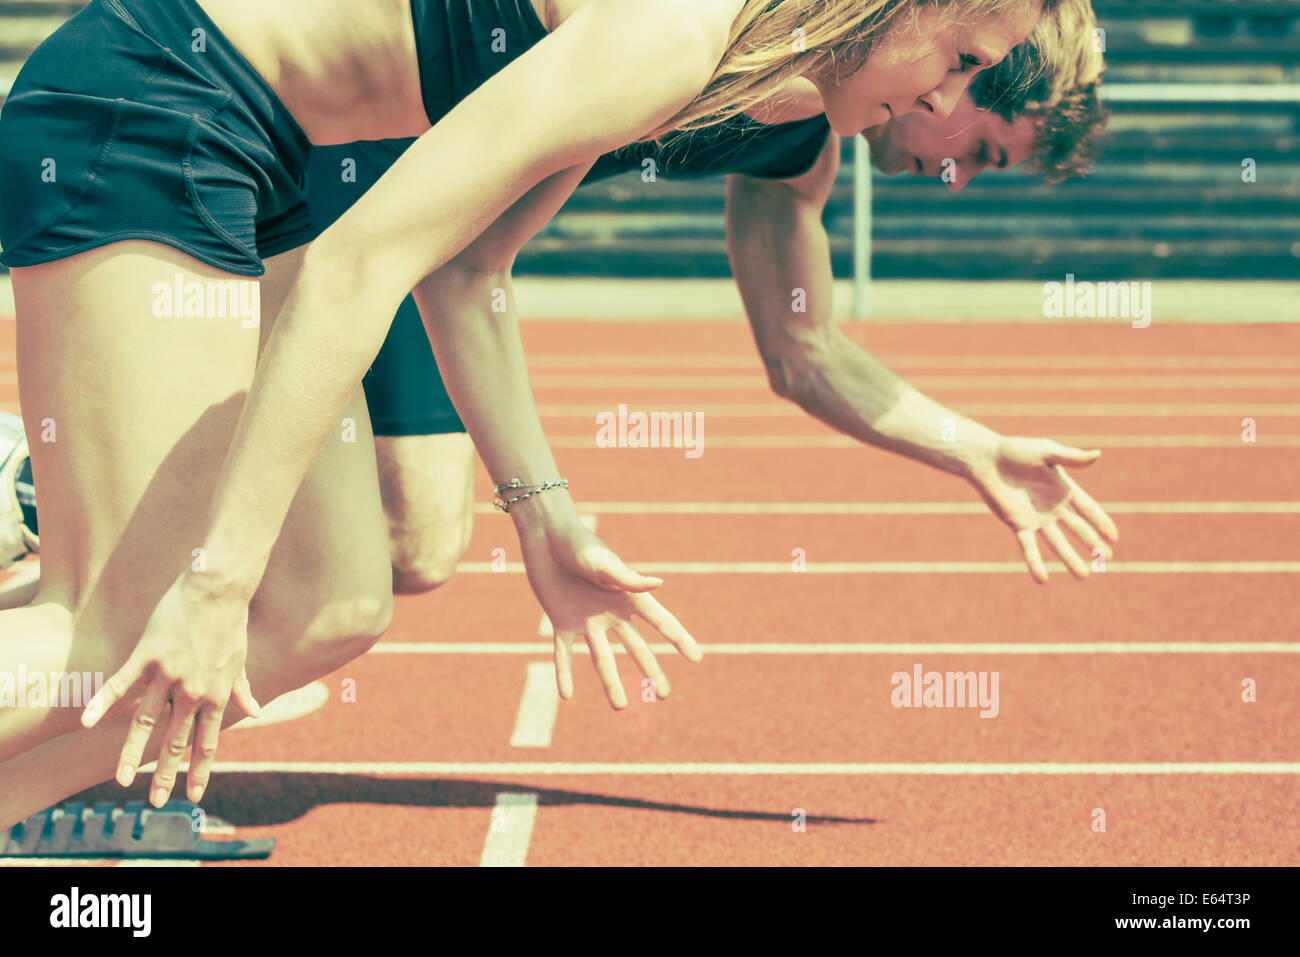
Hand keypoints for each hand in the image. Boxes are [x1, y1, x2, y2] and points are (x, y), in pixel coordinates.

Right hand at [82, 569, 260, 804]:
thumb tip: (257, 712)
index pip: (207, 740)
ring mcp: (169, 674)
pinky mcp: (148, 655)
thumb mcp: (240, 660)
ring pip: (145, 721)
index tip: (195, 794)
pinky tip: (88, 722)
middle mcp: (193, 690)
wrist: (219, 589)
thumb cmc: (231, 623)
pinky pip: (121, 684)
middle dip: (165, 773)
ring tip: (121, 780)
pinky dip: (103, 702)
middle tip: (155, 802)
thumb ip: (243, 690)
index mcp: (217, 694)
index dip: (201, 769)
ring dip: (131, 753)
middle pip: (175, 740)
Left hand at [519, 517, 701, 707]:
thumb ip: (627, 579)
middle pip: (637, 648)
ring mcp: (587, 620)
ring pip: (602, 659)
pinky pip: (563, 654)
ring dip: (611, 683)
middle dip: (652, 672)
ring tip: (620, 708)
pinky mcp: (561, 622)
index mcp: (628, 596)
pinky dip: (563, 674)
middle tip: (664, 696)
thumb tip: (659, 586)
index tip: (697, 659)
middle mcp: (611, 612)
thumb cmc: (578, 544)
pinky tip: (567, 696)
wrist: (546, 537)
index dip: (679, 640)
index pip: (660, 622)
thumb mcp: (603, 562)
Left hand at [970, 436, 1119, 583]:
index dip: (1101, 522)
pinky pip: (1028, 547)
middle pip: (1078, 529)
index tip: (1114, 537)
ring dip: (1070, 559)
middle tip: (1107, 559)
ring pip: (1057, 543)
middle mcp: (1054, 508)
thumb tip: (1097, 455)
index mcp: (1064, 490)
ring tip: (1083, 575)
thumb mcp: (1047, 451)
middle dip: (1092, 544)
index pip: (1089, 509)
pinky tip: (1042, 579)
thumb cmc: (1016, 451)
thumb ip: (1070, 457)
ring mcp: (1037, 519)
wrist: (987, 459)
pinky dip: (1034, 562)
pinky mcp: (1018, 525)